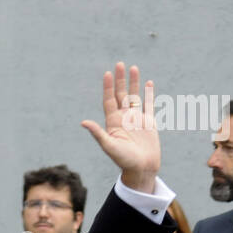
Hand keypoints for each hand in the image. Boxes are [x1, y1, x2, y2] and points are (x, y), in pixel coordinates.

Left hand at [81, 62, 160, 193]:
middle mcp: (124, 118)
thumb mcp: (109, 146)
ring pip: (135, 96)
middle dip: (120, 80)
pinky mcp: (149, 122)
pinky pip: (149, 104)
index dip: (108, 87)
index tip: (107, 74)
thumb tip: (83, 122)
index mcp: (113, 122)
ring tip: (133, 68)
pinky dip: (149, 93)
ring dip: (134, 82)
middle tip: (119, 64)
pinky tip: (148, 82)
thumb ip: (98, 133)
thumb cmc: (124, 160)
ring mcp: (137, 118)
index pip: (109, 100)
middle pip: (121, 94)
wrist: (142, 169)